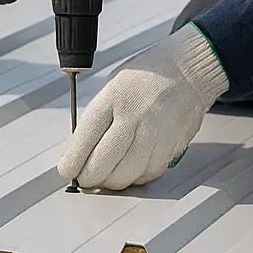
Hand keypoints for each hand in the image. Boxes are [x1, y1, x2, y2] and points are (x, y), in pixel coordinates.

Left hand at [58, 22, 228, 189]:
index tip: (66, 170)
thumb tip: (78, 152)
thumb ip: (97, 119)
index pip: (85, 137)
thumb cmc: (146, 77)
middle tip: (85, 178)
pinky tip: (130, 169)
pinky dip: (135, 178)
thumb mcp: (112, 88)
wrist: (186, 70)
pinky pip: (148, 173)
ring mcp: (155, 132)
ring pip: (126, 174)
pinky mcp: (172, 145)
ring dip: (112, 182)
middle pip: (104, 162)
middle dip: (89, 177)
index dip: (72, 161)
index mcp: (114, 97)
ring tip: (106, 176)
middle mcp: (135, 115)